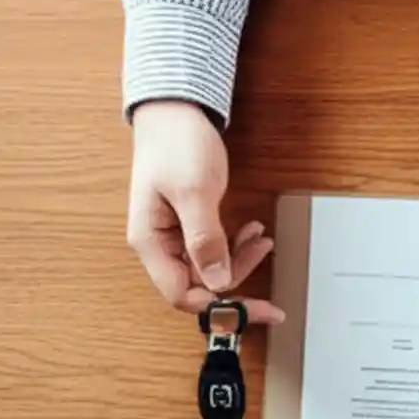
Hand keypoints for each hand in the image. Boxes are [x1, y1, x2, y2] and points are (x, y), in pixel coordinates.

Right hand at [126, 100, 283, 321]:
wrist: (174, 111)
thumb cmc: (176, 143)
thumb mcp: (195, 191)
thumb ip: (205, 240)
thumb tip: (219, 282)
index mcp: (150, 241)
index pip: (182, 294)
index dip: (220, 306)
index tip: (258, 308)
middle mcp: (159, 245)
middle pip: (199, 285)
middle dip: (236, 278)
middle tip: (268, 265)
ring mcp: (173, 236)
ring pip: (210, 268)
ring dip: (240, 260)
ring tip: (263, 238)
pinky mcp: (188, 226)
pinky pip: (213, 250)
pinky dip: (236, 245)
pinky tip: (253, 231)